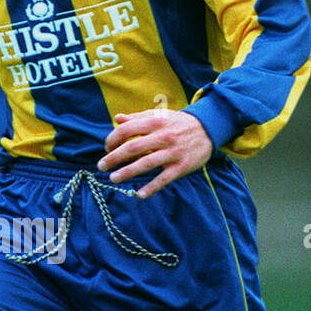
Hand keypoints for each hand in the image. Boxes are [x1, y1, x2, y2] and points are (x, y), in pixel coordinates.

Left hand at [98, 109, 212, 198]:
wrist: (209, 128)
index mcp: (154, 122)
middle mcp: (162, 137)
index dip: (112, 140)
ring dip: (127, 172)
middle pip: (132, 148)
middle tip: (101, 166)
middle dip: (113, 158)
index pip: (126, 130)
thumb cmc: (178, 123)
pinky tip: (139, 195)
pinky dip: (151, 188)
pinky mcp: (182, 167)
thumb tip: (117, 118)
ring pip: (146, 164)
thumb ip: (137, 117)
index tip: (107, 149)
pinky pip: (164, 179)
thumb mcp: (159, 115)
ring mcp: (172, 153)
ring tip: (114, 179)